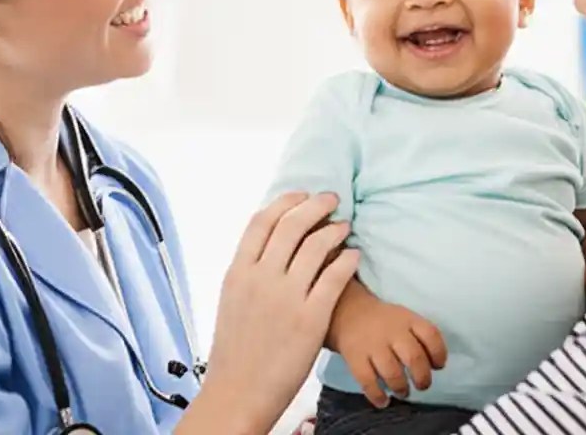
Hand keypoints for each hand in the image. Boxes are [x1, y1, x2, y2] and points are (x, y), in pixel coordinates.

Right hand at [189, 192, 358, 434]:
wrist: (239, 391)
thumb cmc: (236, 350)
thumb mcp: (231, 300)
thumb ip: (248, 271)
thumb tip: (265, 246)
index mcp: (238, 272)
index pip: (262, 221)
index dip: (285, 202)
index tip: (301, 195)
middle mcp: (260, 279)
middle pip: (291, 224)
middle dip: (315, 205)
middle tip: (332, 200)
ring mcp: (286, 298)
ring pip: (316, 246)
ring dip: (334, 230)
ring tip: (345, 226)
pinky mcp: (310, 318)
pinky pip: (334, 277)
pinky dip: (347, 260)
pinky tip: (354, 256)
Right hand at [332, 289, 445, 407]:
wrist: (348, 313)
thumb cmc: (385, 323)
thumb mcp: (405, 319)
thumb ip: (421, 338)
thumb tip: (434, 367)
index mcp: (407, 320)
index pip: (430, 335)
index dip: (438, 354)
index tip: (437, 366)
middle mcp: (392, 331)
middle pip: (413, 357)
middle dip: (422, 377)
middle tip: (422, 385)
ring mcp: (372, 344)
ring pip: (391, 372)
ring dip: (401, 387)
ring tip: (402, 392)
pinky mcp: (355, 357)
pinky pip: (367, 380)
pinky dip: (377, 395)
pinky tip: (383, 401)